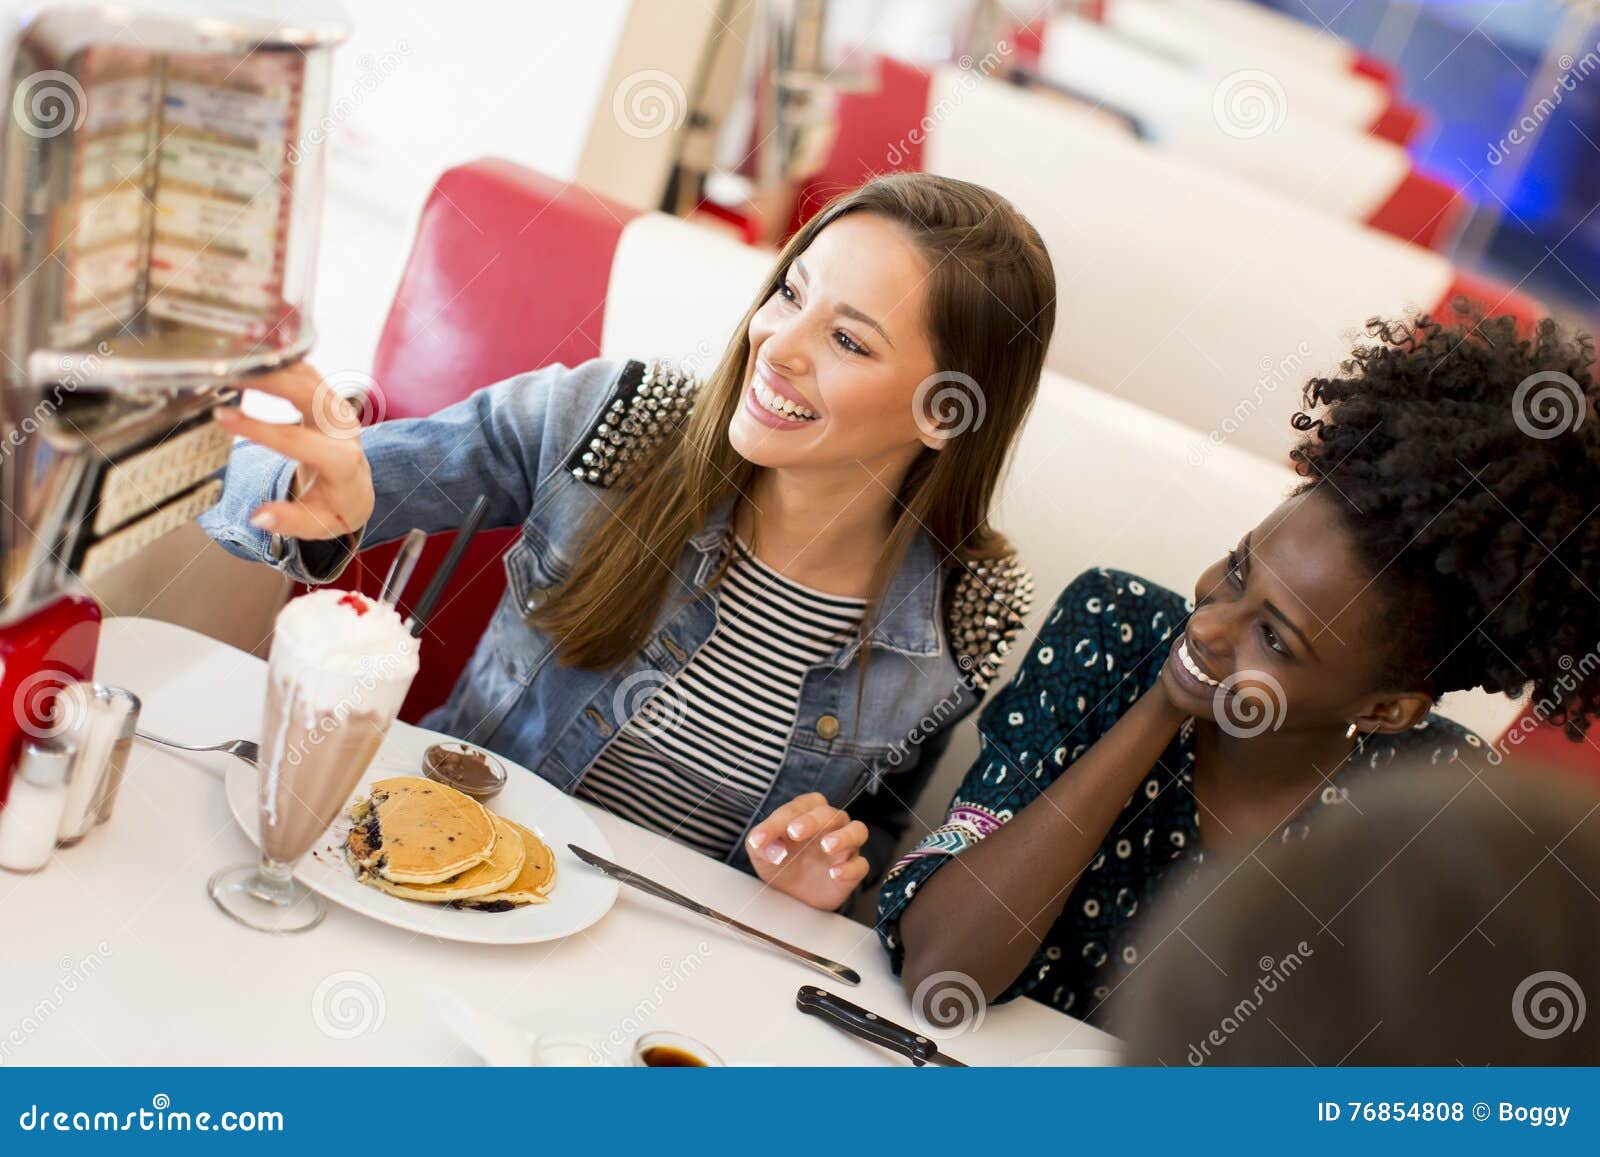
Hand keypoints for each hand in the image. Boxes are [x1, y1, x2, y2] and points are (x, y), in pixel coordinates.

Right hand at [213, 363, 375, 540]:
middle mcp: (344, 429)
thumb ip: (289, 521)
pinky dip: (275, 363)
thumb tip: (259, 518)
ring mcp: (339, 408)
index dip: (259, 428)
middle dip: (265, 380)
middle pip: (306, 393)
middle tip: (223, 373)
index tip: (223, 418)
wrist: (356, 490)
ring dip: (267, 365)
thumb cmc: (333, 507)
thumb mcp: (315, 524)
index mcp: (342, 461)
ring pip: (304, 375)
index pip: (297, 440)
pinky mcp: (329, 397)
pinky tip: (245, 359)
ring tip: (227, 361)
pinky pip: (302, 372)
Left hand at [746, 792, 868, 909]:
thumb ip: (760, 844)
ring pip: (857, 830)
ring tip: (826, 846)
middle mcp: (831, 824)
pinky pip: (861, 864)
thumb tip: (767, 846)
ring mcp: (846, 846)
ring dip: (843, 836)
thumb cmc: (780, 862)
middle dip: (812, 821)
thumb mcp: (761, 852)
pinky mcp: (853, 869)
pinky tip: (835, 873)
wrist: (793, 894)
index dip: (778, 821)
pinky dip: (850, 867)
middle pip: (830, 813)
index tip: (760, 839)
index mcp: (806, 812)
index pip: (797, 807)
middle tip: (794, 832)